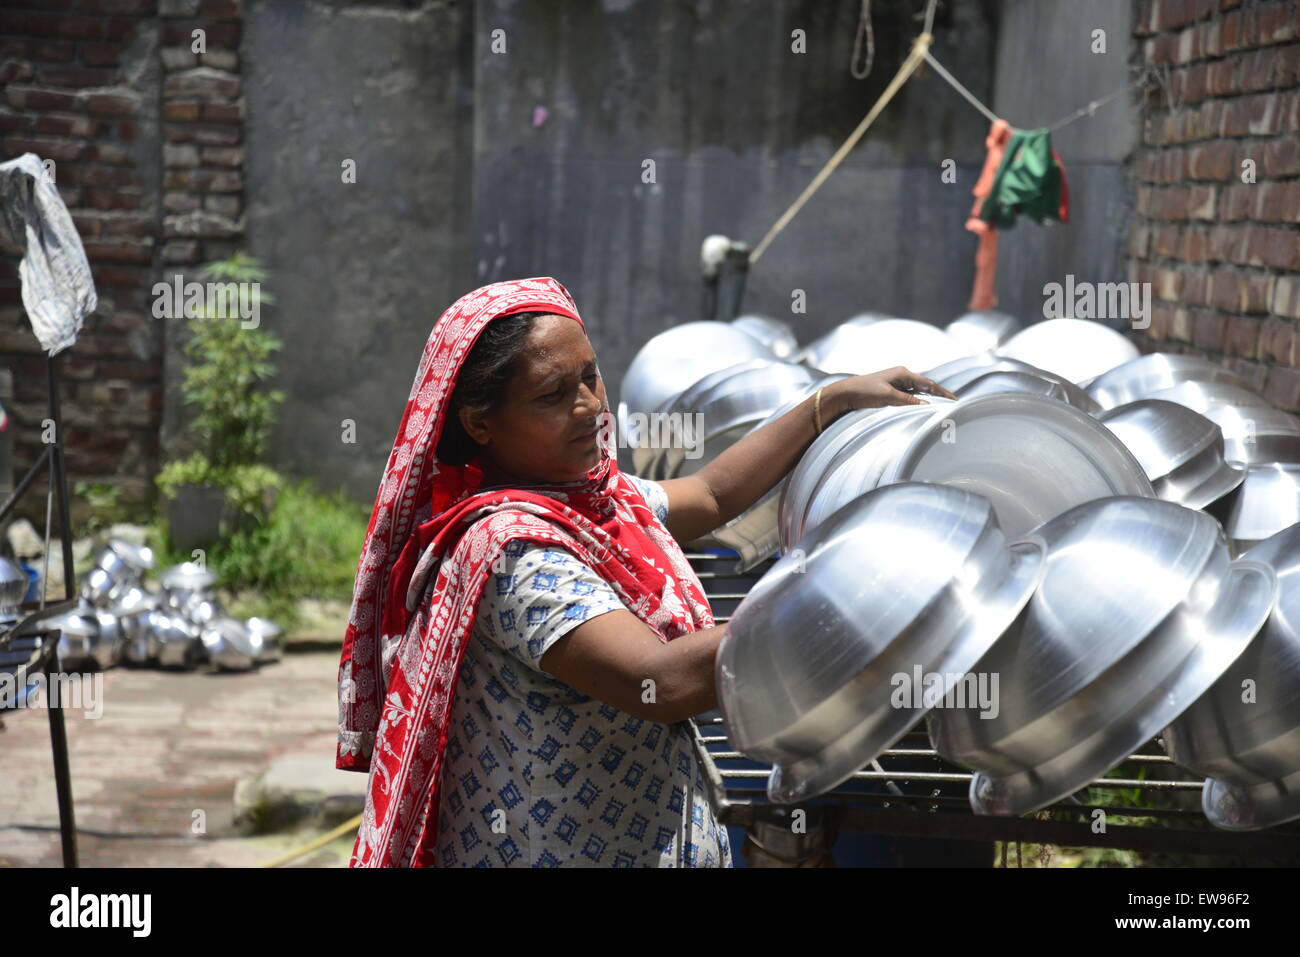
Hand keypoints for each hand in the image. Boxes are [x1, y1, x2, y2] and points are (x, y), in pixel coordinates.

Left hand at [825, 366, 956, 416]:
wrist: (845, 393)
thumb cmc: (864, 392)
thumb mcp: (888, 396)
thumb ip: (908, 400)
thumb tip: (927, 404)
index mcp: (902, 373)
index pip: (928, 383)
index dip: (942, 392)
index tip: (954, 399)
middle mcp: (901, 375)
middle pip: (925, 386)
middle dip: (939, 395)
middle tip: (951, 405)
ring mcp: (897, 382)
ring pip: (918, 391)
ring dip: (929, 399)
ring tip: (941, 408)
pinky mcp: (891, 390)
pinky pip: (910, 395)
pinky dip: (918, 401)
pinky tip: (923, 408)